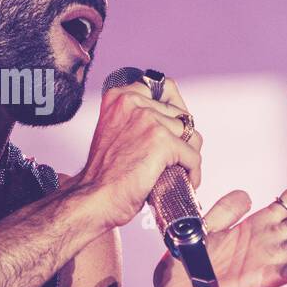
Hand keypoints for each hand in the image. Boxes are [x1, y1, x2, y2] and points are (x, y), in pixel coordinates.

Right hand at [75, 76, 203, 229]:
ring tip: (180, 171)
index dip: (175, 109)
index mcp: (120, 97)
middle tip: (177, 158)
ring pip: (191, 136)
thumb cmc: (103, 174)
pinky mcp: (162, 141)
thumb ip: (136, 118)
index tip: (175, 127)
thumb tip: (169, 120)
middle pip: (182, 114)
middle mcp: (133, 102)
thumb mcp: (115, 131)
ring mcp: (149, 121)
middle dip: (184, 138)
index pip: (165, 88)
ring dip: (189, 156)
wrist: (93, 198)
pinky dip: (193, 172)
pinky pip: (193, 156)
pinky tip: (184, 180)